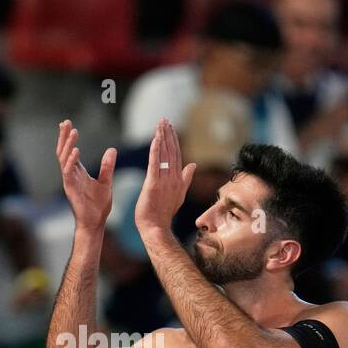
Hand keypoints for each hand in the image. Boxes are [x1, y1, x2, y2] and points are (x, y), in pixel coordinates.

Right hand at [56, 120, 115, 229]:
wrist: (95, 223)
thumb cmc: (98, 206)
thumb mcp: (106, 182)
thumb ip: (107, 166)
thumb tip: (112, 149)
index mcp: (78, 172)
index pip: (70, 151)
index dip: (68, 138)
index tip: (68, 124)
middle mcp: (71, 175)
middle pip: (63, 151)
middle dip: (63, 137)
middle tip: (65, 122)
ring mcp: (69, 181)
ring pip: (64, 159)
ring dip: (67, 144)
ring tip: (72, 131)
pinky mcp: (71, 189)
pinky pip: (68, 172)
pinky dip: (71, 161)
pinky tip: (75, 151)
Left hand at [134, 119, 194, 236]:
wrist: (156, 227)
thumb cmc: (164, 213)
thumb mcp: (178, 194)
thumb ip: (186, 178)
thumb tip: (193, 165)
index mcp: (178, 179)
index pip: (177, 155)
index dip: (174, 140)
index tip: (171, 128)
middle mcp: (173, 178)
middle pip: (172, 151)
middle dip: (168, 134)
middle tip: (165, 120)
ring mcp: (164, 180)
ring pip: (164, 154)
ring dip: (162, 137)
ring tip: (160, 123)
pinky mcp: (153, 183)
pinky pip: (155, 163)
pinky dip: (156, 150)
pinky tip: (155, 138)